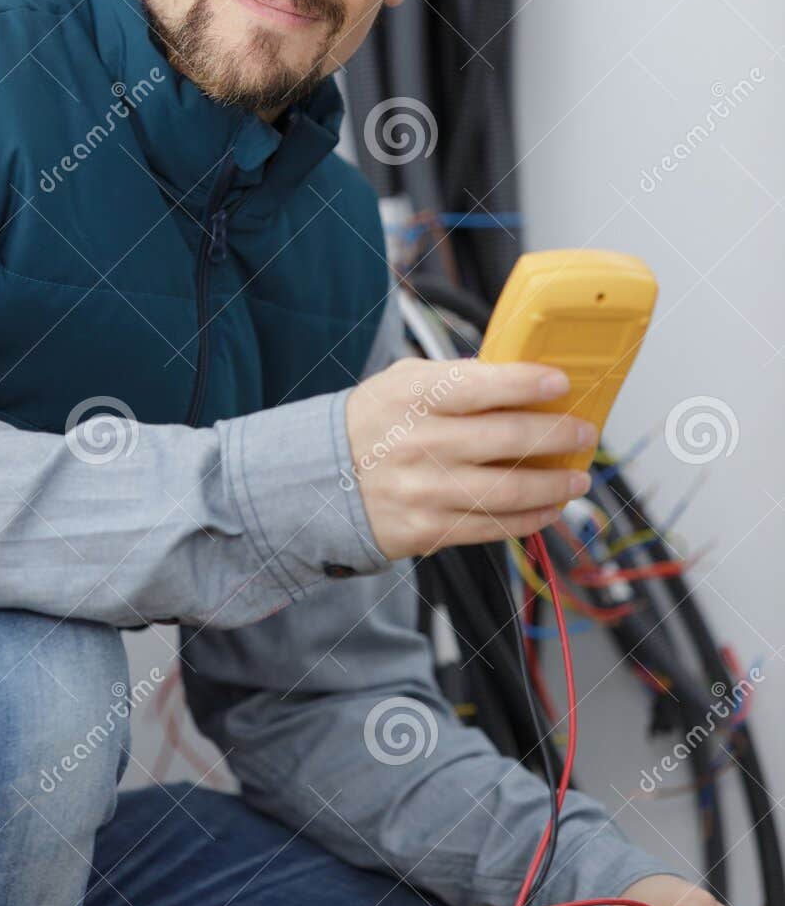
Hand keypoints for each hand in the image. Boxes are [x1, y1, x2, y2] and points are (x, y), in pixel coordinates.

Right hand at [343, 356, 594, 561]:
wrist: (321, 480)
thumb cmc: (373, 424)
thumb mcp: (402, 382)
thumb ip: (456, 376)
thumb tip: (518, 377)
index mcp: (414, 397)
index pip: (482, 385)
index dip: (528, 383)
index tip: (560, 383)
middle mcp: (421, 443)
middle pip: (508, 439)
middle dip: (559, 435)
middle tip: (584, 432)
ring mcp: (425, 490)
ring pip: (510, 490)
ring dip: (556, 484)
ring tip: (577, 477)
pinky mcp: (428, 529)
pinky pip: (494, 527)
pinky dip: (531, 519)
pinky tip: (549, 508)